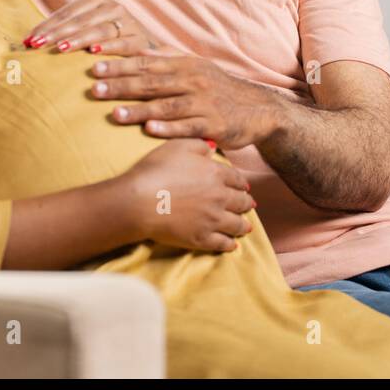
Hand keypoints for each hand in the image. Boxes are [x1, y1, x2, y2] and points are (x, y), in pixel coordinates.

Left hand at [25, 0, 160, 55]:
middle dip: (56, 34)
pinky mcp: (140, 39)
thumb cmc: (109, 38)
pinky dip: (108, 47)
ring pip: (99, 30)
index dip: (47, 25)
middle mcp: (113, 7)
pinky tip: (93, 52)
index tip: (28, 40)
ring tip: (61, 48)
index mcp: (98, 0)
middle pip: (80, 21)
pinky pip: (122, 44)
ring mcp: (128, 22)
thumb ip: (63, 30)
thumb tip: (27, 40)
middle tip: (37, 45)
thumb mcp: (88, 28)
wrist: (146, 47)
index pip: (67, 12)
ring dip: (78, 40)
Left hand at [91, 55, 283, 148]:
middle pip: (151, 82)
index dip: (119, 64)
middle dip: (121, 85)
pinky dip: (169, 128)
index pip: (146, 62)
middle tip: (95, 89)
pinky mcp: (214, 125)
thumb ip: (167, 60)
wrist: (259, 109)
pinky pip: (188, 127)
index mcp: (185, 65)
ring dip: (139, 110)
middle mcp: (193, 81)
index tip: (94, 65)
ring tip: (115, 114)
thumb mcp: (196, 67)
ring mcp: (204, 103)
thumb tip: (137, 51)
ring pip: (166, 105)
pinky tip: (150, 130)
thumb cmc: (219, 89)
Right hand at [119, 139, 255, 251]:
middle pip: (240, 202)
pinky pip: (223, 243)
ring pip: (236, 224)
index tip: (245, 187)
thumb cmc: (156, 170)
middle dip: (246, 203)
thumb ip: (199, 144)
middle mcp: (219, 197)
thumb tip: (212, 147)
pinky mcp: (202, 239)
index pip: (237, 179)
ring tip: (246, 227)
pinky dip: (230, 244)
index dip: (241, 183)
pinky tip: (232, 245)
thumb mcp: (177, 146)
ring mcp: (212, 220)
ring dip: (243, 225)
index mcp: (215, 174)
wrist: (140, 201)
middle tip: (249, 205)